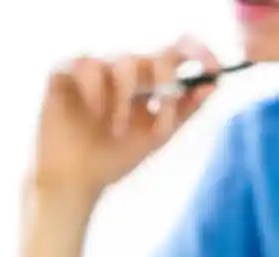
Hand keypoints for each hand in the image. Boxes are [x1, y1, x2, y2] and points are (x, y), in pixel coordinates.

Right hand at [31, 37, 220, 192]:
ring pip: (123, 61)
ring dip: (126, 99)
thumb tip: (213, 84)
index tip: (214, 68)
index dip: (198, 52)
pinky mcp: (63, 72)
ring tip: (118, 131)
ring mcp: (93, 69)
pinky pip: (86, 64)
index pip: (176, 52)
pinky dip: (96, 89)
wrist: (74, 182)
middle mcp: (122, 71)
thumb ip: (184, 110)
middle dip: (165, 84)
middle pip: (154, 55)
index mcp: (147, 82)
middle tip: (165, 113)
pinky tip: (95, 113)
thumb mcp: (156, 136)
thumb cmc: (112, 159)